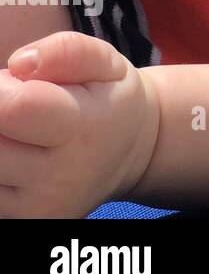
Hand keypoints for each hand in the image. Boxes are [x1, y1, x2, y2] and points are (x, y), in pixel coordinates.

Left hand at [0, 32, 159, 217]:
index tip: (16, 80)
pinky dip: (0, 161)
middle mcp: (61, 176)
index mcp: (85, 128)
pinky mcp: (24, 222)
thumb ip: (68, 51)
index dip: (2, 88)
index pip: (13, 109)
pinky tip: (18, 153)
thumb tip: (20, 64)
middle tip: (21, 105)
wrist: (131, 153)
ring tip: (20, 130)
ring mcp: (38, 207)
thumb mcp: (106, 62)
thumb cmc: (111, 99)